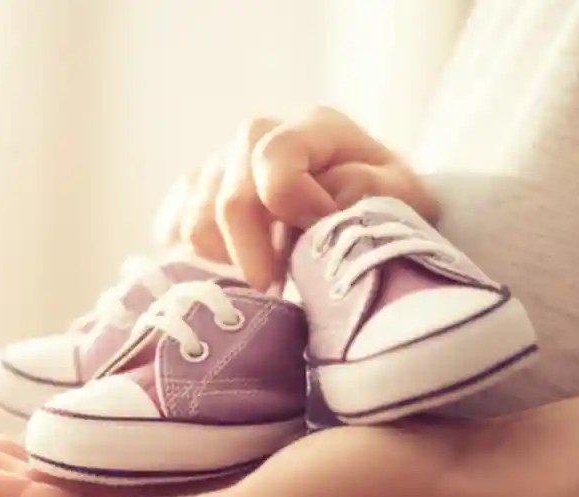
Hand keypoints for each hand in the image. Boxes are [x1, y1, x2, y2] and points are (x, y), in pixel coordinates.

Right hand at [152, 107, 438, 289]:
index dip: (292, 209)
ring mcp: (218, 162)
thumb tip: (326, 200)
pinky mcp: (191, 191)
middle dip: (252, 254)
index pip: (276, 161)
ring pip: (197, 220)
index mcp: (311, 126)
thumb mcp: (403, 195)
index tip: (314, 249)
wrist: (357, 201)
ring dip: (230, 261)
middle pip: (230, 197)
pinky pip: (176, 229)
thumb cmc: (381, 201)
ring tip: (265, 277)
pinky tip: (233, 268)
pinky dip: (199, 257)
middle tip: (277, 287)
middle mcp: (256, 135)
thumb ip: (373, 191)